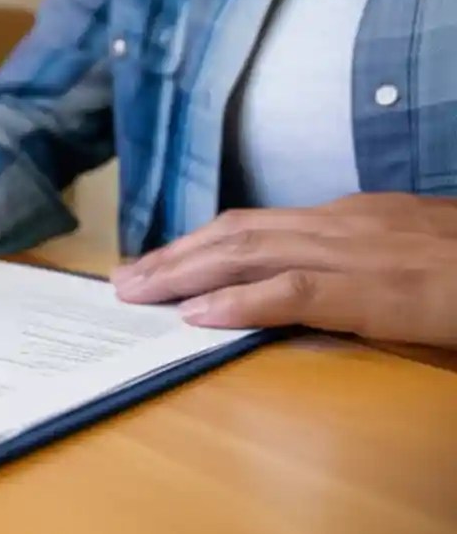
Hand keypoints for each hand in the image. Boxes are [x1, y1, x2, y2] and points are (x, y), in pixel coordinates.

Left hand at [111, 194, 456, 347]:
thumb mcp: (411, 250)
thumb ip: (357, 260)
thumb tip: (305, 279)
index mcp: (349, 218)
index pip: (254, 226)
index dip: (198, 244)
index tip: (157, 263)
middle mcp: (343, 224)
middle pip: (236, 234)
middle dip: (174, 257)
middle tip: (122, 280)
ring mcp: (359, 253)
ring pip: (249, 254)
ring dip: (184, 274)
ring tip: (137, 294)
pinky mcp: (378, 290)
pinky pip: (293, 293)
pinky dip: (239, 302)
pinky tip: (197, 315)